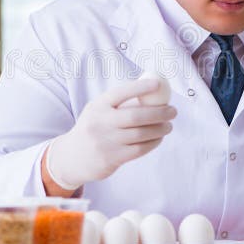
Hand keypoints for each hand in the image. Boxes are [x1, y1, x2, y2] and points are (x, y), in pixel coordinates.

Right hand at [44, 79, 176, 190]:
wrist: (71, 157)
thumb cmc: (93, 129)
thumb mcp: (98, 111)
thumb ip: (120, 104)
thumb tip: (152, 93)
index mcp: (98, 106)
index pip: (121, 93)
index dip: (140, 87)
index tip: (158, 84)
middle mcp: (100, 122)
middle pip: (135, 116)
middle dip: (159, 113)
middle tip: (173, 111)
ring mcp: (105, 142)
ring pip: (140, 134)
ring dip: (160, 129)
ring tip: (168, 126)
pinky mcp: (111, 159)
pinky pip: (139, 149)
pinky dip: (153, 143)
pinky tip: (158, 138)